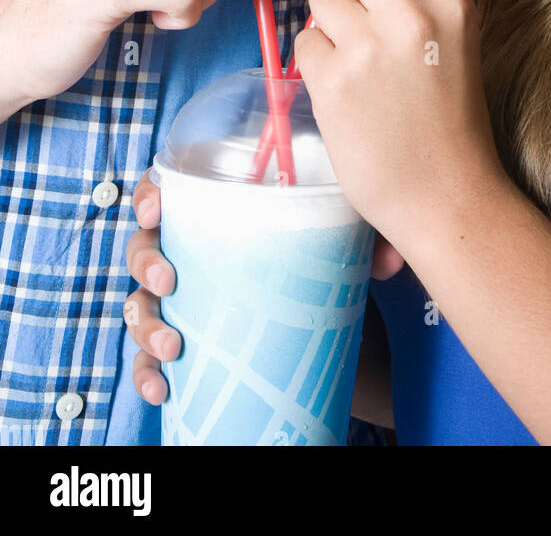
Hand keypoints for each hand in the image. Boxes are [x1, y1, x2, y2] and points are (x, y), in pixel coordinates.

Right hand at [124, 167, 405, 404]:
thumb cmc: (326, 270)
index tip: (155, 207)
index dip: (150, 192)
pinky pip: (150, 359)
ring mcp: (190, 301)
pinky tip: (161, 386)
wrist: (339, 338)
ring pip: (140, 304)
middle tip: (170, 280)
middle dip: (145, 261)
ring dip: (145, 324)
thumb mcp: (346, 244)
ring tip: (172, 346)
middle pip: (144, 246)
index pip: (171, 188)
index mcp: (223, 214)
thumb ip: (369, 241)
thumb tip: (385, 261)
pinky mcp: (194, 345)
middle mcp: (196, 254)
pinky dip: (146, 373)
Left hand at [293, 0, 504, 252]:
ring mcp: (370, 47)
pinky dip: (316, 62)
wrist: (446, 193)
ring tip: (353, 59)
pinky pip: (305, 43)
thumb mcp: (452, 38)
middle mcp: (412, 14)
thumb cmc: (448, 118)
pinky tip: (343, 90)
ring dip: (326, 20)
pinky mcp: (334, 81)